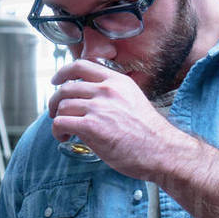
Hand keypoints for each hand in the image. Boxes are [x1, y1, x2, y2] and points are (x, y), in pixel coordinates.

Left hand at [48, 59, 183, 179]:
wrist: (163, 151)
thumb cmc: (150, 133)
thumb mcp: (132, 100)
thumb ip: (111, 96)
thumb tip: (87, 99)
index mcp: (117, 81)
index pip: (81, 66)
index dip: (63, 73)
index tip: (56, 80)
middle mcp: (107, 90)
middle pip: (66, 88)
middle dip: (55, 102)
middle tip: (55, 113)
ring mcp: (99, 107)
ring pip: (62, 106)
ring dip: (58, 119)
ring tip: (65, 131)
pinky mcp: (92, 126)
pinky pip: (60, 123)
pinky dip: (57, 131)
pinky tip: (64, 137)